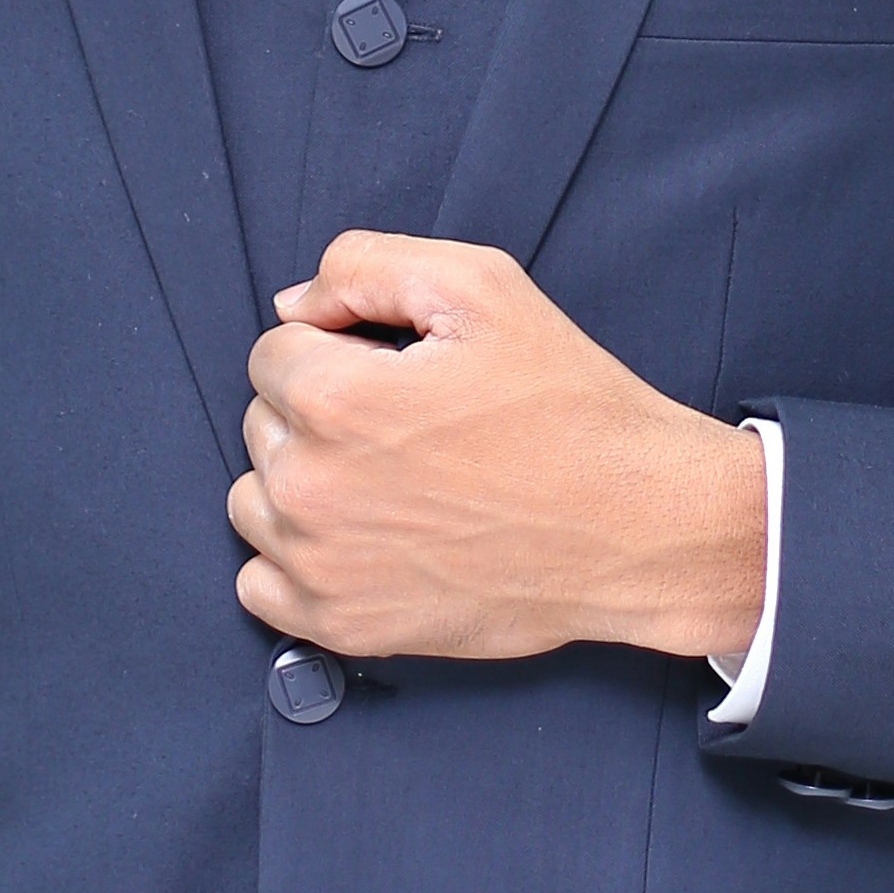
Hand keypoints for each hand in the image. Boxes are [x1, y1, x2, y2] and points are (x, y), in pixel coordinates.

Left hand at [229, 234, 766, 667]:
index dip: (337, 348)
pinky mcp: (344, 627)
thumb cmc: (570, 408)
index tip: (395, 371)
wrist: (638, 526)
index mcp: (335, 400)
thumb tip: (294, 306)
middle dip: (319, 412)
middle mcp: (310, 490)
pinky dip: (296, 562)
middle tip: (408, 425)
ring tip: (387, 481)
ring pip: (255, 502)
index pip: (273, 351)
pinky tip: (361, 539)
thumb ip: (366, 266)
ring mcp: (322, 568)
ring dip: (302, 483)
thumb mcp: (483, 287)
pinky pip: (259, 586)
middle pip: (263, 423)